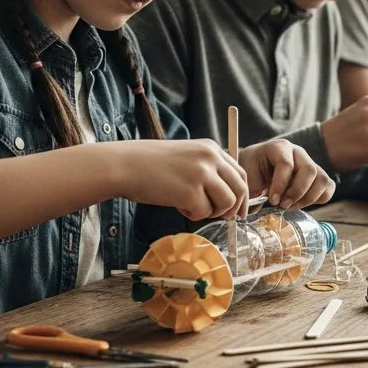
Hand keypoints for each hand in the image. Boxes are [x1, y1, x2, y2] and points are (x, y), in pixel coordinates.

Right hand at [112, 139, 247, 220]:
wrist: (124, 166)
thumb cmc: (150, 165)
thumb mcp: (186, 157)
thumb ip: (207, 170)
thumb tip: (227, 197)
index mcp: (211, 148)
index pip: (240, 174)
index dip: (243, 195)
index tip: (239, 211)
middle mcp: (210, 158)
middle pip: (240, 189)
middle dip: (234, 208)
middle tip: (223, 218)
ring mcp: (201, 174)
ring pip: (226, 203)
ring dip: (211, 211)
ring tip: (191, 206)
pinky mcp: (190, 192)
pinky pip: (204, 212)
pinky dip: (192, 215)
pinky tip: (177, 206)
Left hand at [238, 139, 334, 208]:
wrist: (259, 165)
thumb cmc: (253, 168)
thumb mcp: (247, 173)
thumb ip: (253, 187)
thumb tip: (259, 205)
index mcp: (279, 147)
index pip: (287, 164)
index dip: (280, 185)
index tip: (272, 200)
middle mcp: (298, 152)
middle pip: (309, 170)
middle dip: (297, 192)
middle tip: (283, 205)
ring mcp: (310, 163)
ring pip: (322, 179)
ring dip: (308, 198)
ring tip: (291, 206)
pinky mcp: (317, 175)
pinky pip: (328, 187)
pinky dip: (318, 199)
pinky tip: (301, 203)